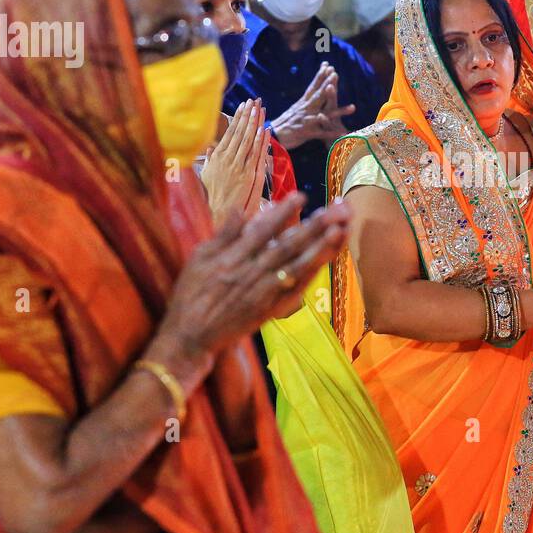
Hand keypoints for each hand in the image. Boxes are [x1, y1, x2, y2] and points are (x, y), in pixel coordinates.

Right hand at [156, 194, 350, 381]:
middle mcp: (251, 272)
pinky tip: (329, 258)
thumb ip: (222, 234)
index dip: (283, 212)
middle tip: (337, 207)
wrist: (190, 336)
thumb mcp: (199, 259)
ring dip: (321, 247)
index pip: (263, 229)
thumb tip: (239, 209)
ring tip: (341, 228)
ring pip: (298, 265)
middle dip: (315, 225)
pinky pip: (296, 288)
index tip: (302, 195)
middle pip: (288, 245)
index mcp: (233, 257)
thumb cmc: (191, 295)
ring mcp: (264, 292)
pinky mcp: (271, 309)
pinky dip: (312, 272)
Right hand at [201, 99, 267, 222]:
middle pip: (239, 132)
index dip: (238, 118)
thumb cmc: (210, 195)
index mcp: (218, 157)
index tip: (243, 105)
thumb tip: (210, 149)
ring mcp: (237, 166)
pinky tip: (263, 130)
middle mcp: (227, 158)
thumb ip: (210, 161)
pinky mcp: (246, 175)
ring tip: (259, 108)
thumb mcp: (206, 175)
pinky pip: (254, 155)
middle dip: (247, 115)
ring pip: (247, 140)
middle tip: (253, 100)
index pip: (230, 132)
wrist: (215, 212)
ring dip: (253, 123)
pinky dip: (259, 142)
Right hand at [271, 64, 356, 149]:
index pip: (313, 87)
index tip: (328, 65)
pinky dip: (332, 134)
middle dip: (327, 84)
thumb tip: (311, 93)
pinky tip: (343, 134)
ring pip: (325, 114)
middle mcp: (306, 109)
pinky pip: (322, 134)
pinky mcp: (307, 133)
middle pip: (318, 95)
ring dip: (339, 111)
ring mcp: (307, 121)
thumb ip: (305, 102)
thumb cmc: (286, 124)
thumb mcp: (296, 110)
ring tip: (353, 107)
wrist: (273, 137)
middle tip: (335, 73)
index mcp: (303, 103)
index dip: (320, 76)